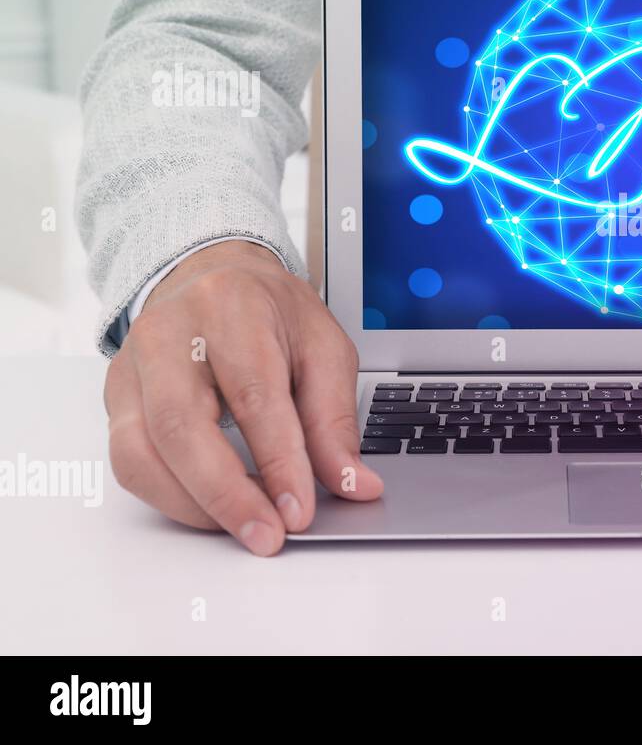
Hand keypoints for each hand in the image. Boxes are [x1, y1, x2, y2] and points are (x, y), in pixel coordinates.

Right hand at [104, 240, 382, 554]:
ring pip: (141, 453)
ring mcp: (132, 367)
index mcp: (232, 308)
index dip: (278, 462)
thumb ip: (335, 421)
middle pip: (181, 426)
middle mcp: (170, 334)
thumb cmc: (270, 312)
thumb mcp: (324, 349)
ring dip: (195, 505)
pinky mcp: (116, 398)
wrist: (213, 275)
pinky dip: (172, 498)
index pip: (253, 394)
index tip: (300, 510)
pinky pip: (129, 461)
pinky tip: (214, 509)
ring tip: (246, 528)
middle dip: (227, 495)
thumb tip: (355, 486)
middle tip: (268, 535)